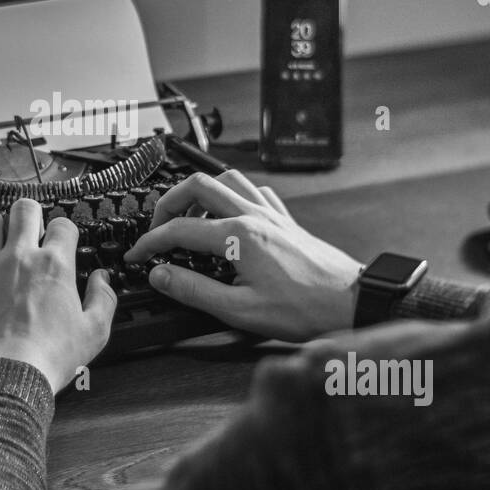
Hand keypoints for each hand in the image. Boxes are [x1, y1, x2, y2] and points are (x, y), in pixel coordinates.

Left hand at [0, 198, 116, 392]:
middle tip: (28, 231)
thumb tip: (102, 278)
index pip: (63, 224)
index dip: (64, 231)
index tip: (61, 243)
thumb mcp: (94, 332)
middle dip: (28, 215)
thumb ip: (103, 299)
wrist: (6, 377)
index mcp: (54, 265)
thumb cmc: (50, 357)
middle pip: (24, 209)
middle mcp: (19, 257)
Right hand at [124, 170, 361, 340]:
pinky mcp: (286, 221)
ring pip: (227, 179)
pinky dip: (234, 195)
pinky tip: (230, 212)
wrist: (352, 302)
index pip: (178, 229)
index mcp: (238, 236)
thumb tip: (161, 275)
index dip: (150, 242)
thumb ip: (195, 290)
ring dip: (200, 191)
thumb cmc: (304, 308)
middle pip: (197, 186)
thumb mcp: (240, 311)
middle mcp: (253, 216)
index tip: (138, 255)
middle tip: (156, 227)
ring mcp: (271, 214)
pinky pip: (255, 191)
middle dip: (168, 203)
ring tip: (187, 214)